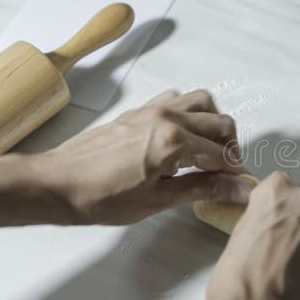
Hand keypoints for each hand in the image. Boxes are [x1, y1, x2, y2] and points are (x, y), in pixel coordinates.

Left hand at [36, 90, 253, 224]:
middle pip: (220, 122)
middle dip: (230, 147)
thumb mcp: (159, 200)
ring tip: (207, 150)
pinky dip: (190, 113)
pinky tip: (181, 137)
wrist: (57, 182)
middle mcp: (168, 116)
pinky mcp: (139, 109)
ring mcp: (153, 109)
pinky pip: (177, 99)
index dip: (235, 171)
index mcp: (175, 141)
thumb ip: (204, 188)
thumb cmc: (104, 198)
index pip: (222, 152)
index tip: (238, 186)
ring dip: (213, 123)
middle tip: (225, 172)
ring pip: (202, 102)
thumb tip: (242, 188)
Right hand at [192, 172, 299, 299]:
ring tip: (295, 262)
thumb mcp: (241, 231)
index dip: (277, 206)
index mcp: (277, 190)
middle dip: (299, 219)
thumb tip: (275, 220)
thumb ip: (264, 216)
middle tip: (284, 244)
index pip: (281, 185)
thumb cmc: (235, 278)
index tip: (273, 221)